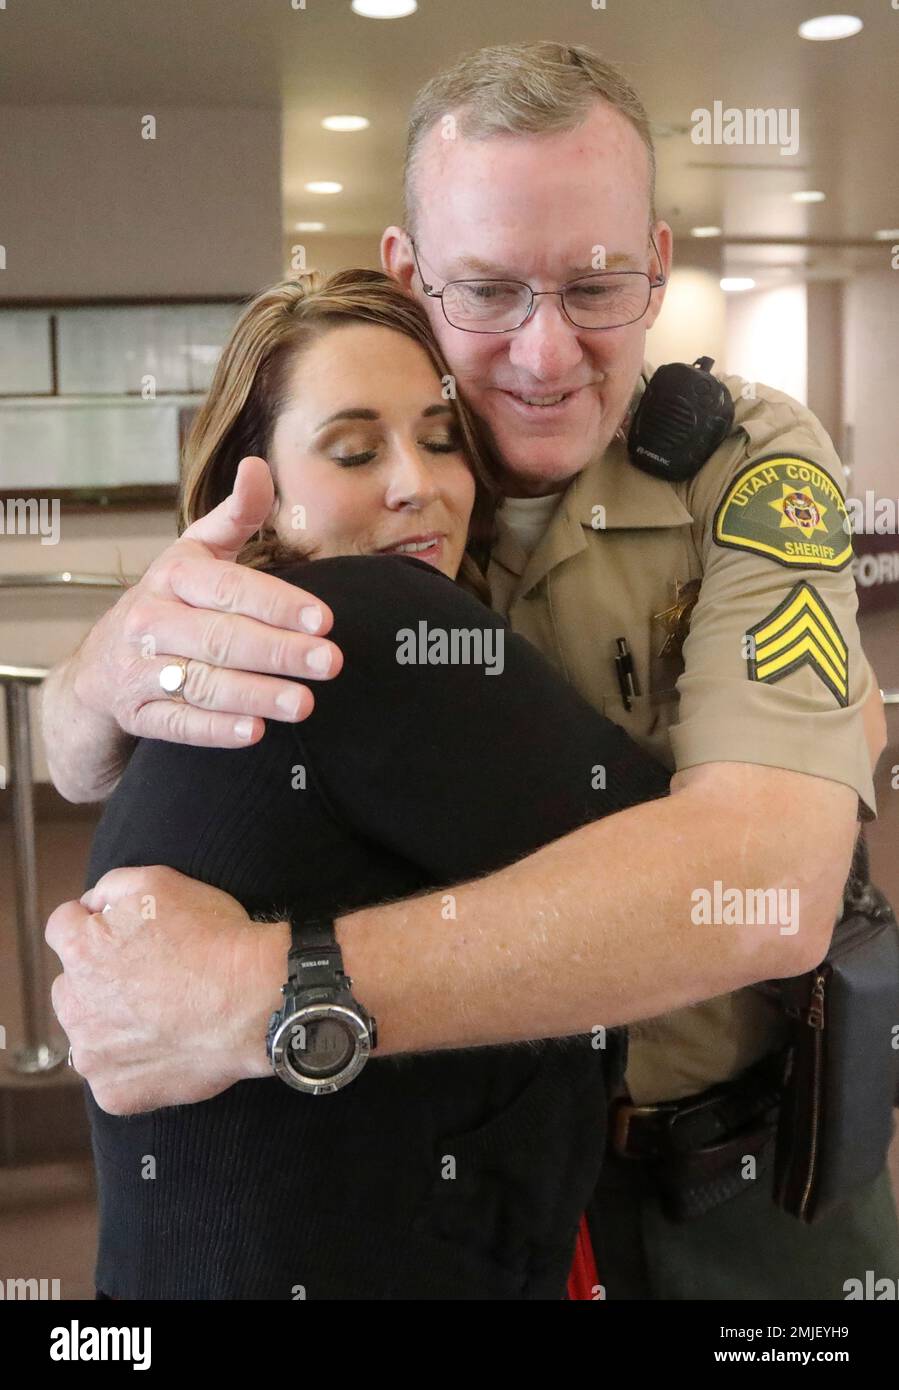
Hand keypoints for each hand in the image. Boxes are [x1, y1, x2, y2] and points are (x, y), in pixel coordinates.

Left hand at [46, 865, 287, 1114]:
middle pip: (71, 984)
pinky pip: (113, 1076)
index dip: (97, 924)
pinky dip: (134, 1064)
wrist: (258, 1002)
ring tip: (160, 1014)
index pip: (63, 928)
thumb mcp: (159, 882)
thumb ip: (110, 887)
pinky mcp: (115, 1093)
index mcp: (80, 951)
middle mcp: (75, 1006)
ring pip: (88, 1033)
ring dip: (112, 1023)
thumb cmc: (213, 940)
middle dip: (99, 977)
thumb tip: (94, 906)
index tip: (127, 932)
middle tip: (149, 976)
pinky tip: (167, 1046)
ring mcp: (94, 1056)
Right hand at [70, 456, 343, 748]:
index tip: (324, 619)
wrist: (100, 666)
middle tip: (328, 662)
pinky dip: (216, 729)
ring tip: (305, 703)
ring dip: (257, 694)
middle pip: (221, 638)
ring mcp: (140, 670)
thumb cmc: (170, 602)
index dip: (277, 604)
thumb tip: (258, 466)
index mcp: (174, 576)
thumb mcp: (196, 553)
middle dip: (279, 651)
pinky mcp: (138, 714)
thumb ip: (236, 514)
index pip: (230, 589)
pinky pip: (178, 723)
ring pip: (203, 682)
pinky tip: (255, 731)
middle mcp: (152, 621)